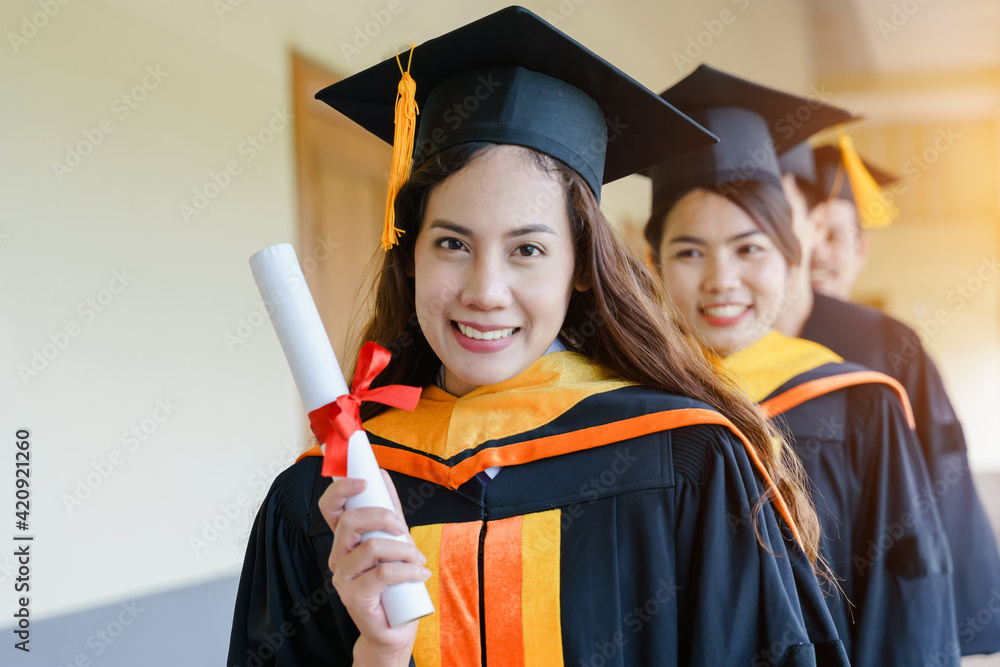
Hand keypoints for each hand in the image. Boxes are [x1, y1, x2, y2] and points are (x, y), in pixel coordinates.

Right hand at [318, 469, 429, 665]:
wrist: (394, 626)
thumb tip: (382, 476)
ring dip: (403, 549)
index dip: (342, 489)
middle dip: (382, 517)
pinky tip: (420, 574)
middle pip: (350, 521)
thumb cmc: (393, 582)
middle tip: (403, 530)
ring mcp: (342, 577)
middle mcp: (337, 556)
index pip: (330, 508)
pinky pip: (383, 573)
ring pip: (370, 547)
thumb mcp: (393, 540)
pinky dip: (408, 570)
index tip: (365, 480)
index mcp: (344, 539)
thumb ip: (388, 511)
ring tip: (418, 559)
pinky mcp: (354, 596)